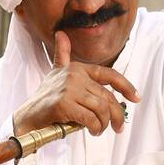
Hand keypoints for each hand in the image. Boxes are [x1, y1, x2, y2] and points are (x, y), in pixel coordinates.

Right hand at [12, 30, 139, 136]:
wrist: (27, 116)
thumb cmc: (45, 97)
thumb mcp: (55, 73)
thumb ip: (62, 54)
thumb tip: (60, 33)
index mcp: (76, 68)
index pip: (108, 74)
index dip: (125, 86)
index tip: (136, 98)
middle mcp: (74, 75)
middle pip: (107, 97)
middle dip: (116, 115)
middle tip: (119, 128)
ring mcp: (68, 90)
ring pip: (101, 109)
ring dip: (104, 124)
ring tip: (100, 130)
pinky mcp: (64, 105)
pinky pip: (90, 119)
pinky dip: (95, 128)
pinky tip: (92, 131)